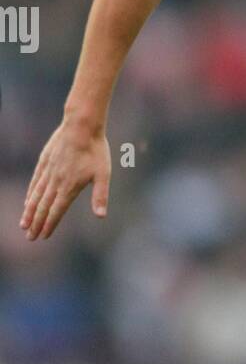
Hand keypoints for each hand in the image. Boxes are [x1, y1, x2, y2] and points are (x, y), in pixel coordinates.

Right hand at [19, 119, 111, 239]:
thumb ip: (100, 195)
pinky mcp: (45, 161)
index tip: (43, 236)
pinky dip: (30, 193)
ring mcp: (48, 171)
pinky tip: (27, 201)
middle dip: (36, 223)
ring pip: (36, 196)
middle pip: (43, 207)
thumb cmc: (96, 150)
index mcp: (70, 187)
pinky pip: (35, 181)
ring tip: (23, 224)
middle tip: (30, 238)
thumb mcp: (103, 174)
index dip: (50, 224)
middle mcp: (56, 181)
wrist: (82, 125)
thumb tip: (101, 216)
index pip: (57, 211)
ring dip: (29, 211)